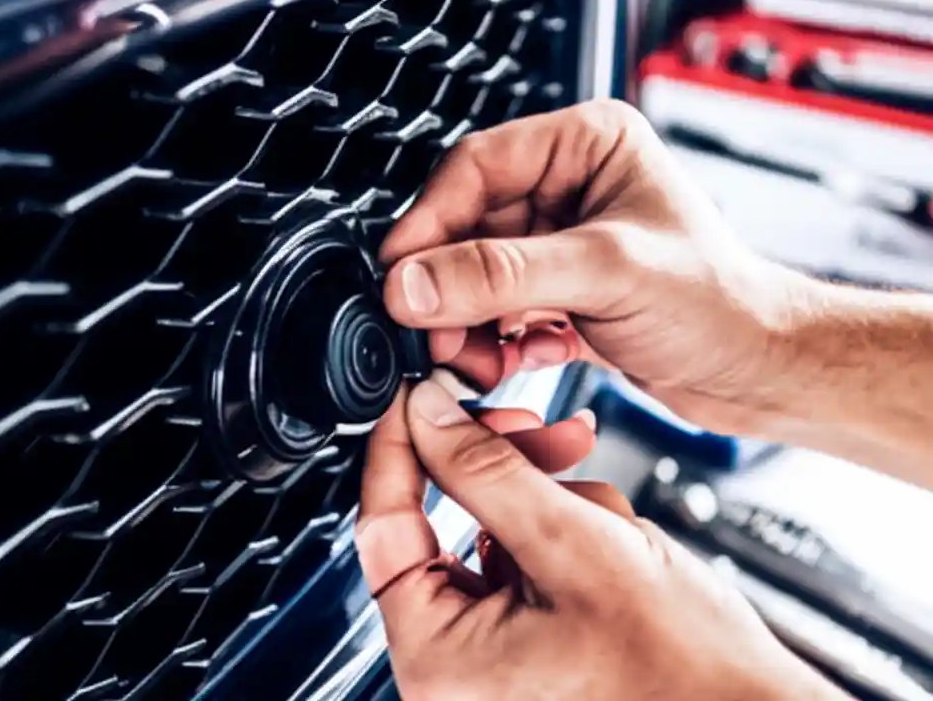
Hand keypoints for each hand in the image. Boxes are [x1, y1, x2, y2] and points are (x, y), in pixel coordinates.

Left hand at [355, 378, 844, 700]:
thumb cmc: (685, 671)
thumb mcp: (575, 544)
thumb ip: (485, 473)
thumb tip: (424, 417)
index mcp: (436, 658)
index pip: (383, 526)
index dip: (401, 447)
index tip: (422, 397)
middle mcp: (451, 669)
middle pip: (440, 527)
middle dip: (498, 471)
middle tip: (535, 427)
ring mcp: (492, 662)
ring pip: (489, 539)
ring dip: (545, 504)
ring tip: (606, 514)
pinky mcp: (531, 649)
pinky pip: (523, 567)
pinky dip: (565, 537)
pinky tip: (613, 541)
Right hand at [379, 99, 813, 436]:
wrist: (761, 374)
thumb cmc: (721, 304)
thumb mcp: (605, 273)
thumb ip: (501, 275)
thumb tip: (414, 283)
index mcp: (586, 146)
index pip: (474, 169)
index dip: (429, 223)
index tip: (398, 274)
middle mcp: (569, 188)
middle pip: (466, 229)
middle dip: (447, 288)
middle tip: (428, 330)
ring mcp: (560, 245)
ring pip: (474, 277)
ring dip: (465, 324)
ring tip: (471, 359)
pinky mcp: (558, 295)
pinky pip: (494, 314)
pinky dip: (492, 344)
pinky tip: (513, 361)